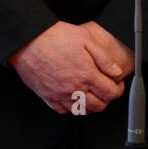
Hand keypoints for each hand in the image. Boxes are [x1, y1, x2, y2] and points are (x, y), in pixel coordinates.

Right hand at [8, 20, 130, 113]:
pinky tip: (73, 96)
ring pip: (83, 111)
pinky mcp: (48, 97)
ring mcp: (61, 96)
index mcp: (87, 74)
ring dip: (91, 105)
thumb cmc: (55, 37)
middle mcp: (75, 89)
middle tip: (105, 88)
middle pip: (99, 106)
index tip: (117, 84)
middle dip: (106, 99)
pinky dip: (72, 107)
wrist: (28, 41)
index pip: (110, 93)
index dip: (118, 90)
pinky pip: (64, 111)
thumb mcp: (85, 38)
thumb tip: (116, 72)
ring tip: (91, 93)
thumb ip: (104, 57)